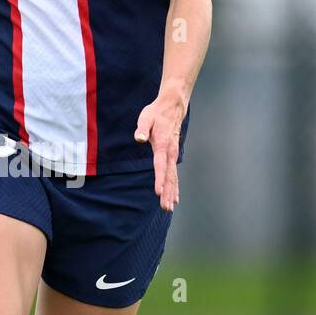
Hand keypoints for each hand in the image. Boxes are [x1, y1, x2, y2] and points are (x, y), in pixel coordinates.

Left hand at [134, 96, 183, 210]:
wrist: (173, 107)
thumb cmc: (156, 113)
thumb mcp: (146, 117)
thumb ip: (142, 129)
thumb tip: (139, 138)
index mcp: (162, 144)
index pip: (160, 165)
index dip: (160, 179)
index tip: (159, 192)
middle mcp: (170, 152)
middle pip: (170, 176)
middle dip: (167, 193)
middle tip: (165, 207)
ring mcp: (173, 155)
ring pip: (174, 178)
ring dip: (172, 193)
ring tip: (169, 207)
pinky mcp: (173, 156)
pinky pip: (175, 175)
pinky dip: (175, 187)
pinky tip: (175, 198)